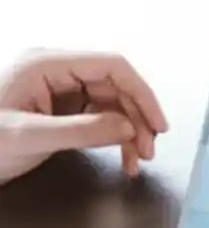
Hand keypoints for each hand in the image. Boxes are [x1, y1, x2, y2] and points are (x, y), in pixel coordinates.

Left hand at [0, 50, 167, 183]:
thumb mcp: (31, 137)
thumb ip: (83, 131)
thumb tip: (129, 127)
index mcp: (47, 65)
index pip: (112, 67)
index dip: (142, 94)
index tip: (157, 125)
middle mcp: (56, 72)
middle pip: (117, 88)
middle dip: (137, 120)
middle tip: (148, 153)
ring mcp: (59, 90)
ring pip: (113, 105)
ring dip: (130, 133)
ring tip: (137, 162)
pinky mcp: (61, 109)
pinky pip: (100, 118)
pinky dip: (116, 138)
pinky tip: (122, 158)